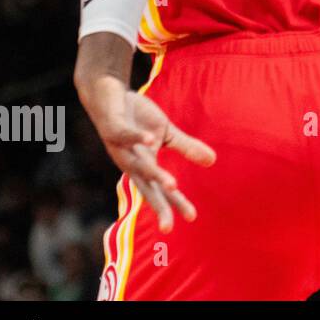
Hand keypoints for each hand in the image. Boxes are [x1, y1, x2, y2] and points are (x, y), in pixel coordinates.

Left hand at [76, 46, 215, 232]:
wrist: (107, 92)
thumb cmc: (135, 115)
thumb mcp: (166, 132)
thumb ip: (186, 148)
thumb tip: (212, 161)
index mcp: (143, 163)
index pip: (162, 189)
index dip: (176, 203)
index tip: (192, 218)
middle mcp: (130, 161)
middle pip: (146, 187)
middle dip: (158, 206)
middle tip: (167, 227)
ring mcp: (120, 147)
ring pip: (137, 165)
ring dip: (154, 175)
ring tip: (173, 185)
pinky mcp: (112, 128)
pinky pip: (126, 135)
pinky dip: (139, 138)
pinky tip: (153, 139)